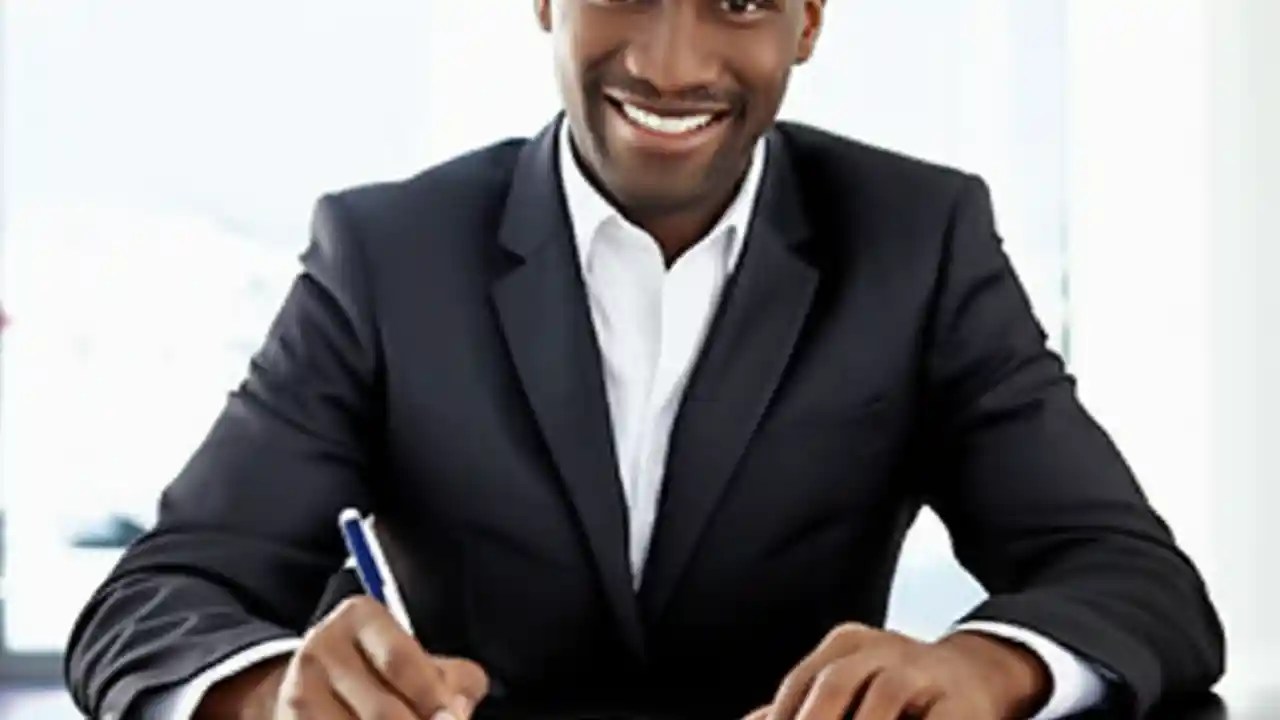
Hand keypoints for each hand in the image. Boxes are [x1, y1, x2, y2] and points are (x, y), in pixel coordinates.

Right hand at [197, 596, 489, 719]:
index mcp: (360, 618)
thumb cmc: (379, 671)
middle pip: (381, 710)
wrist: (312, 688)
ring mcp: (299, 692)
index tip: (455, 719)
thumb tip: (458, 711)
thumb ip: (452, 678)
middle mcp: (321, 648)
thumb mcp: (417, 658)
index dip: (433, 697)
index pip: (400, 661)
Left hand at [746, 623, 1049, 719]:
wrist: (981, 676)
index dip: (782, 715)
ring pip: (884, 695)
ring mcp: (923, 670)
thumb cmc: (901, 694)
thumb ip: (805, 706)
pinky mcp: (961, 701)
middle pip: (834, 684)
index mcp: (846, 644)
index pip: (801, 682)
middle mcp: (881, 648)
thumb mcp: (851, 688)